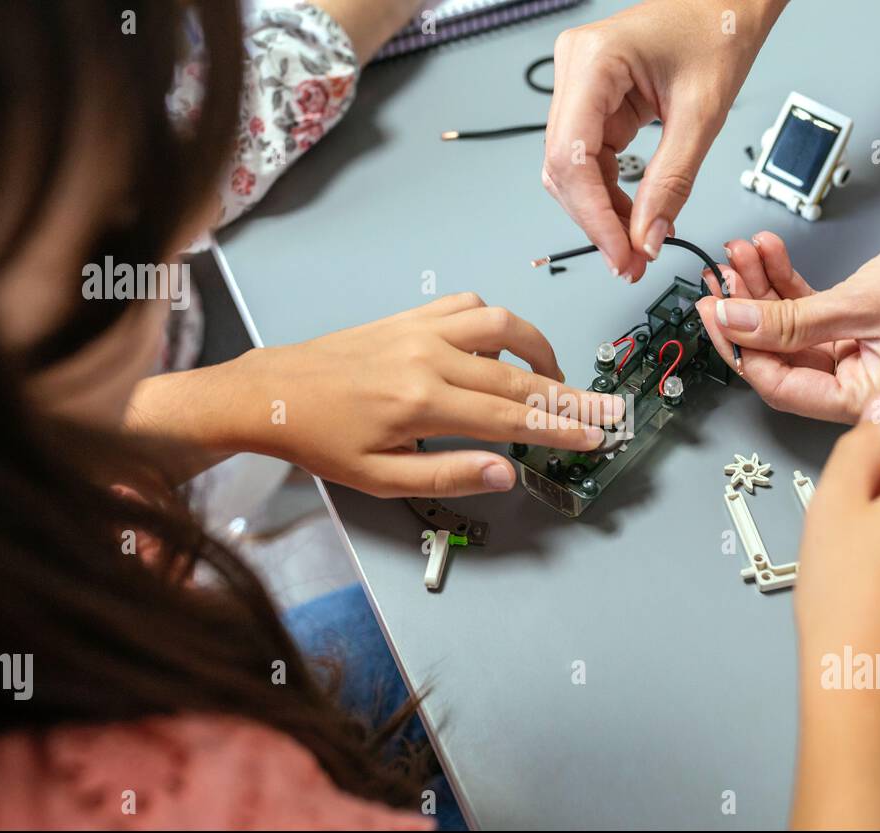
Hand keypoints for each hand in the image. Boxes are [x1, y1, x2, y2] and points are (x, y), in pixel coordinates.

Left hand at [138, 293, 621, 497]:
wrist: (272, 392)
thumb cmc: (323, 442)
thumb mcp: (380, 478)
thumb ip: (448, 474)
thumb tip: (506, 472)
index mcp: (422, 402)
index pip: (510, 416)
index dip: (559, 427)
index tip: (596, 435)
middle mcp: (429, 356)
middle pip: (518, 375)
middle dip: (569, 395)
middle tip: (607, 408)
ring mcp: (421, 329)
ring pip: (500, 326)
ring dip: (538, 350)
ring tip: (557, 378)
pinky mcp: (410, 316)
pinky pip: (467, 307)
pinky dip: (496, 323)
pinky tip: (503, 346)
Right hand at [542, 0, 783, 280]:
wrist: (727, 3)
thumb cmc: (717, 31)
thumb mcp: (702, 115)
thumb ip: (672, 182)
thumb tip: (646, 237)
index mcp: (594, 60)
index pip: (572, 156)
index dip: (592, 214)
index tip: (619, 252)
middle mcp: (574, 70)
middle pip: (564, 168)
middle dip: (595, 221)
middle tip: (628, 262)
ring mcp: (580, 86)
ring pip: (573, 171)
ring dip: (601, 213)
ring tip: (635, 248)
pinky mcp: (594, 102)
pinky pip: (591, 161)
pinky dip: (611, 195)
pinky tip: (635, 219)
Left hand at [697, 214, 879, 421]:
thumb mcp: (857, 302)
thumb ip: (788, 320)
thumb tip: (735, 323)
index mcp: (871, 402)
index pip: (783, 388)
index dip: (741, 351)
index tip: (714, 316)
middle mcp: (865, 386)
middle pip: (782, 358)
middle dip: (747, 314)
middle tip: (718, 283)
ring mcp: (864, 355)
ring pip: (793, 330)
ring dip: (764, 292)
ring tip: (742, 256)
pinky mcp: (864, 326)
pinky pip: (812, 312)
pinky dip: (788, 285)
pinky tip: (768, 256)